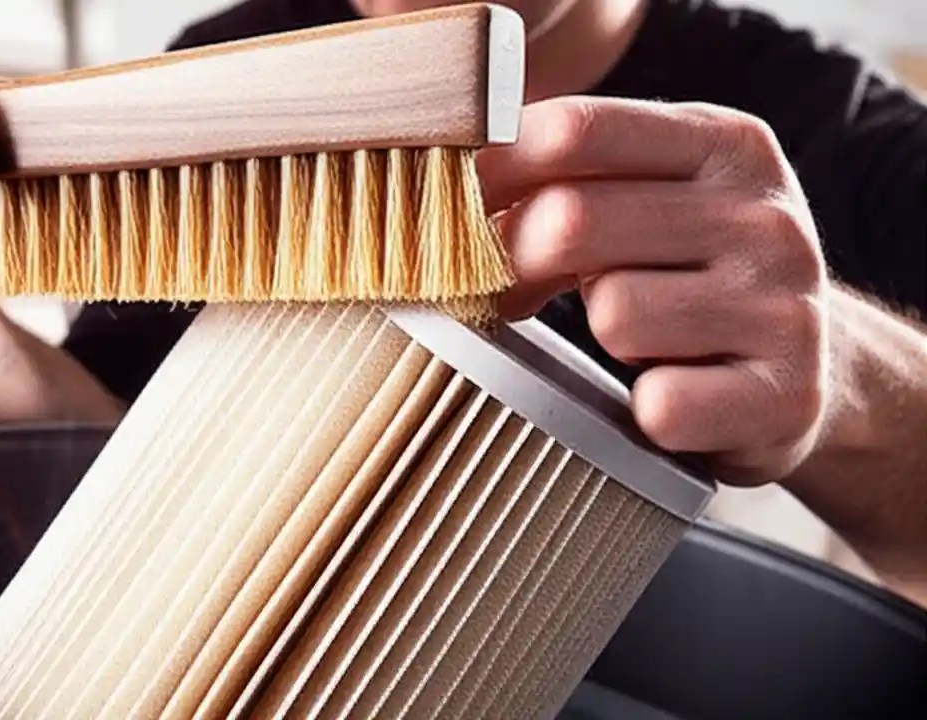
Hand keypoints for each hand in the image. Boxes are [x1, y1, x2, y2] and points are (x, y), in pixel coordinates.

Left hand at [480, 96, 829, 484]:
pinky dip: (644, 410)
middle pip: (572, 221)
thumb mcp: (649, 200)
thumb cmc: (689, 277)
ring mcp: (785, 308)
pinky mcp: (786, 398)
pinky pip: (660, 403)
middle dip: (515, 264)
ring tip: (633, 339)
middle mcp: (766, 216)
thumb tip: (449, 197)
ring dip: (601, 336)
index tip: (454, 213)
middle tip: (508, 291)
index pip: (574, 129)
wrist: (807, 373)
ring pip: (614, 314)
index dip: (491, 175)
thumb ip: (566, 178)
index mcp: (724, 144)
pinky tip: (671, 394)